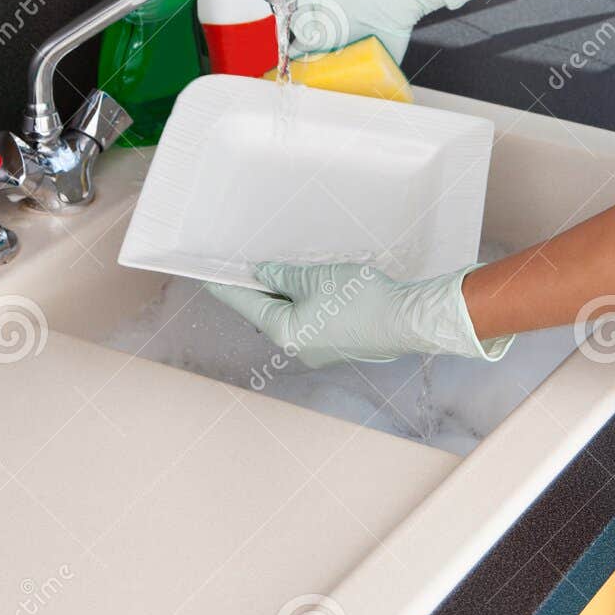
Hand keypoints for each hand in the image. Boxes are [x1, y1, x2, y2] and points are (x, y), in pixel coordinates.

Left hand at [206, 258, 513, 369]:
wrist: (406, 320)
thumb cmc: (360, 300)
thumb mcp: (316, 278)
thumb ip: (285, 276)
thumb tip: (263, 274)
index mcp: (286, 333)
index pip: (247, 306)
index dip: (228, 288)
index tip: (209, 276)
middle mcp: (298, 347)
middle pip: (268, 314)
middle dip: (260, 290)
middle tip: (248, 265)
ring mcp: (319, 350)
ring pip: (292, 317)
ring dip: (286, 295)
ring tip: (282, 270)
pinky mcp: (339, 346)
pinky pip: (312, 322)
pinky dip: (306, 303)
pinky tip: (313, 286)